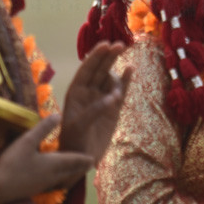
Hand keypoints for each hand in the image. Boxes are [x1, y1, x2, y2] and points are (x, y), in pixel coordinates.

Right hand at [0, 114, 92, 203]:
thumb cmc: (14, 163)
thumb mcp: (28, 141)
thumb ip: (43, 128)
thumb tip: (58, 115)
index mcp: (54, 163)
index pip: (74, 160)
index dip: (84, 158)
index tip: (93, 158)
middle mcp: (52, 175)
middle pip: (70, 171)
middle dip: (80, 167)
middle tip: (88, 165)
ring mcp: (43, 184)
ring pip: (61, 178)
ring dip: (70, 174)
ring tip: (73, 171)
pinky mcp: (34, 189)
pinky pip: (52, 183)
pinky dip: (58, 179)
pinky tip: (52, 178)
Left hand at [59, 41, 130, 161]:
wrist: (81, 158)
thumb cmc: (73, 142)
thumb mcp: (78, 126)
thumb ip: (94, 110)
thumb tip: (113, 97)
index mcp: (75, 92)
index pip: (85, 70)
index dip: (94, 56)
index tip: (105, 44)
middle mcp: (89, 92)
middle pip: (100, 69)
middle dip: (108, 56)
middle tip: (119, 45)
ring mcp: (102, 98)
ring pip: (111, 78)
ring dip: (117, 70)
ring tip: (124, 73)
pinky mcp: (114, 107)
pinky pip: (121, 90)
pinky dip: (126, 80)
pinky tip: (130, 68)